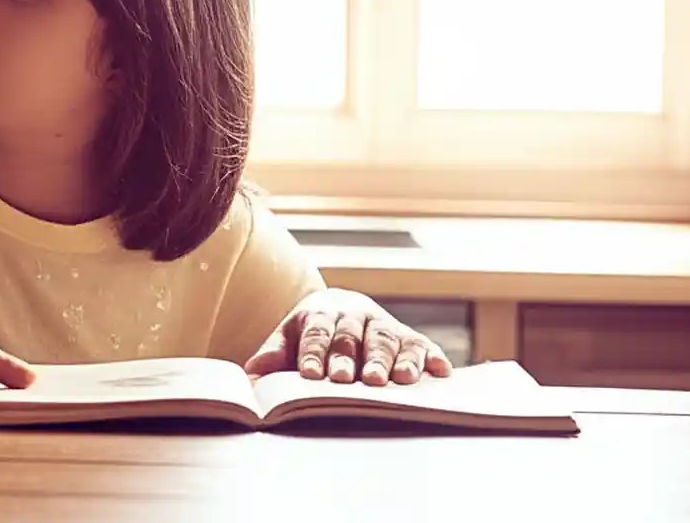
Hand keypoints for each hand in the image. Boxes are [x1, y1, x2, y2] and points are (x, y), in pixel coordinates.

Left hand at [243, 289, 452, 385]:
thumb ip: (270, 357)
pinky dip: (432, 358)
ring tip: (395, 380)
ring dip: (393, 359)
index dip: (314, 352)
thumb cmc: (309, 336)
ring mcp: (384, 324)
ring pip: (388, 338)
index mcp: (320, 314)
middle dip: (353, 358)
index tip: (312, 374)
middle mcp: (354, 315)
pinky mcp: (411, 337)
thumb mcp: (286, 341)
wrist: (339, 309)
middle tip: (353, 380)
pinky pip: (424, 345)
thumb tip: (249, 379)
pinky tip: (441, 372)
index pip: (316, 332)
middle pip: (354, 335)